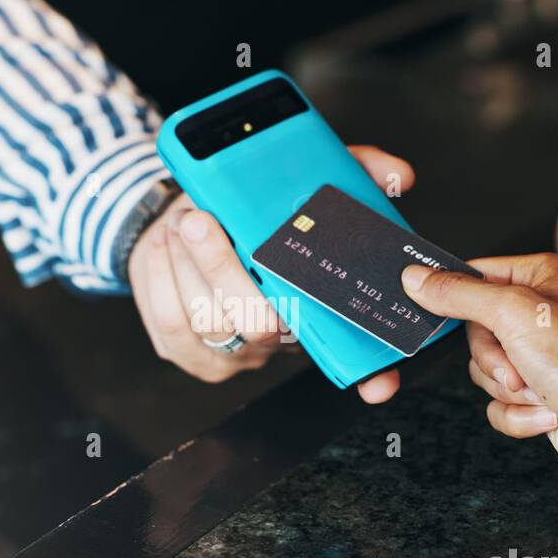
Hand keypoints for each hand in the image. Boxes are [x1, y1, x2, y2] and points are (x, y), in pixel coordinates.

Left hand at [130, 145, 412, 402]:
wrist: (185, 228)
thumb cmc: (252, 218)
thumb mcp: (309, 188)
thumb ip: (356, 175)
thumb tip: (397, 173)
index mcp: (315, 312)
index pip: (359, 359)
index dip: (375, 374)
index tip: (379, 384)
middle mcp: (276, 341)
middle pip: (261, 322)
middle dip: (226, 268)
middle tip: (205, 220)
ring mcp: (229, 353)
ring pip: (208, 319)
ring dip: (188, 264)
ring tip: (184, 222)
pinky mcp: (182, 350)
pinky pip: (167, 320)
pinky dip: (160, 275)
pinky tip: (165, 244)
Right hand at [400, 253, 557, 494]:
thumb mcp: (513, 312)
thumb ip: (460, 294)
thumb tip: (418, 278)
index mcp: (547, 277)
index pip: (479, 274)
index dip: (457, 296)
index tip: (430, 307)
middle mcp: (547, 314)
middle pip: (476, 330)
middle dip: (493, 358)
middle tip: (518, 365)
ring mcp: (546, 358)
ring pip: (485, 371)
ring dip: (507, 389)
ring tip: (541, 391)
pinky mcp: (544, 396)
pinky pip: (500, 404)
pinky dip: (518, 415)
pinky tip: (550, 414)